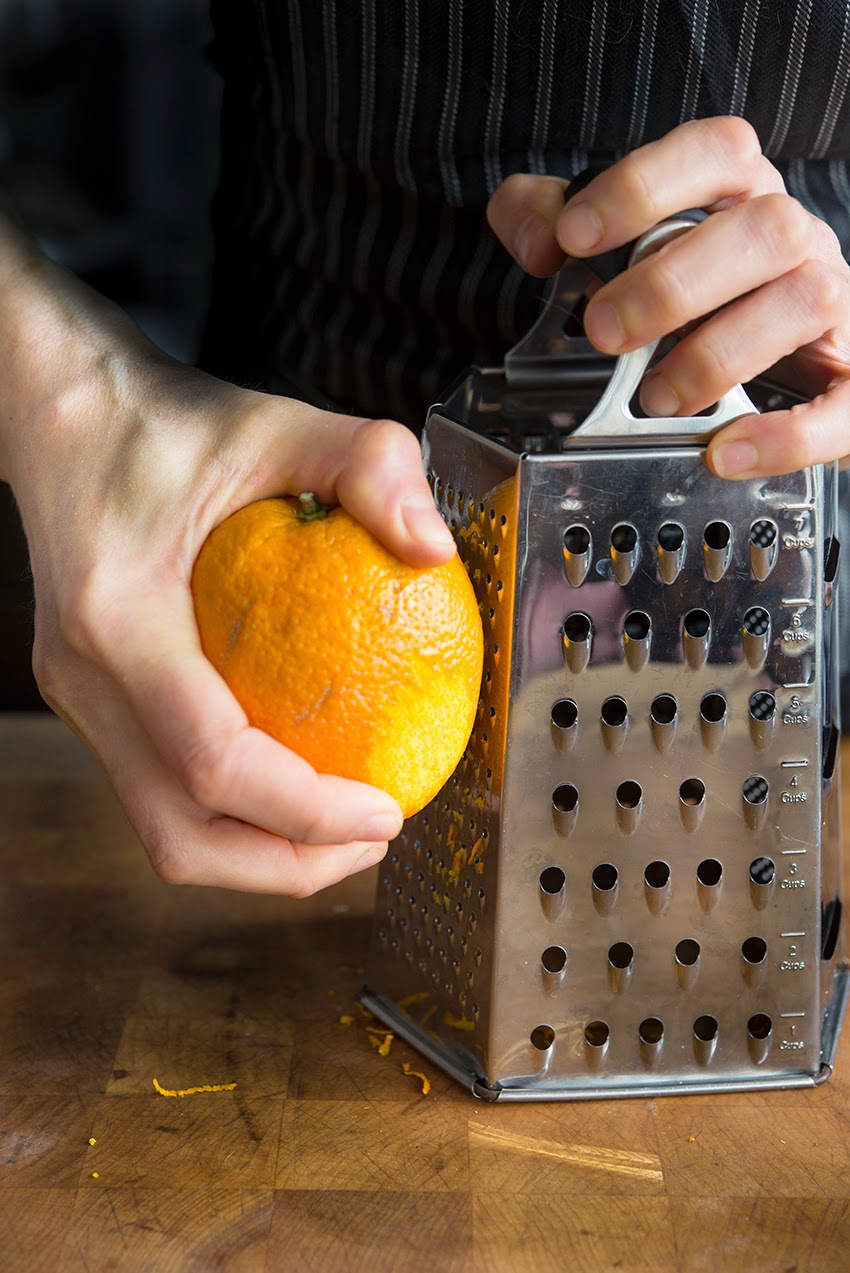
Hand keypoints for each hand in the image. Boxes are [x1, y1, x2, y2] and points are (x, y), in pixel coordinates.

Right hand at [2, 239, 454, 893]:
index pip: (210, 760)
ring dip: (258, 855)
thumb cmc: (163, 427)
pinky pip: (160, 792)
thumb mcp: (276, 422)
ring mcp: (82, 701)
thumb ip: (368, 463)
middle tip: (377, 839)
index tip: (387, 810)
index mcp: (117, 619)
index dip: (304, 810)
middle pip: (177, 833)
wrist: (64, 419)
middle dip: (287, 865)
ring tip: (346, 830)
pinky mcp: (96, 705)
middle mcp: (85, 679)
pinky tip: (300, 780)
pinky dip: (234, 814)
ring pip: (162, 830)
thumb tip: (433, 547)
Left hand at [487, 116, 849, 478]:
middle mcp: (799, 241)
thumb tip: (535, 235)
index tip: (574, 235)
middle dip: (671, 284)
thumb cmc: (700, 300)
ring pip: (807, 300)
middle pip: (764, 228)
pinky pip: (844, 405)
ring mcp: (836, 307)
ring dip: (721, 354)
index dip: (644, 184)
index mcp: (742, 197)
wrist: (791, 365)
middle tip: (604, 333)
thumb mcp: (621, 250)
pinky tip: (725, 450)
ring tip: (657, 398)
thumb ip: (556, 223)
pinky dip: (787, 435)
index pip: (716, 152)